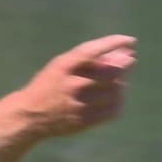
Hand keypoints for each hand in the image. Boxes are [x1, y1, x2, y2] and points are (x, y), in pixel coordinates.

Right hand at [13, 34, 136, 137]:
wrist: (31, 114)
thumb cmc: (51, 84)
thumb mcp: (61, 66)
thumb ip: (88, 61)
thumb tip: (123, 54)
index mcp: (63, 66)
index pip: (92, 50)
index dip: (113, 43)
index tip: (130, 40)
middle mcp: (71, 83)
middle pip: (110, 72)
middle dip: (125, 64)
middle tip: (130, 59)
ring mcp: (78, 103)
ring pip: (115, 91)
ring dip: (122, 83)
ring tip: (120, 79)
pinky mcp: (84, 121)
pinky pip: (112, 111)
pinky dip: (118, 102)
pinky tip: (116, 97)